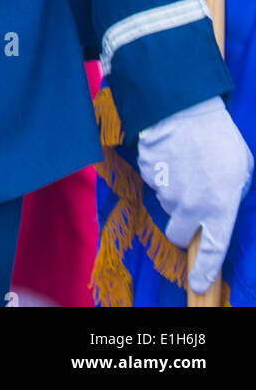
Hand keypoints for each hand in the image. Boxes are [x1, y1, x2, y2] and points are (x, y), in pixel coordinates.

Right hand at [137, 96, 252, 292]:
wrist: (182, 104)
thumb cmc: (218, 135)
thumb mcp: (241, 166)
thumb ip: (233, 193)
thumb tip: (224, 205)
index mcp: (219, 206)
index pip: (212, 250)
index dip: (204, 271)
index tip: (199, 285)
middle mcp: (191, 205)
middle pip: (177, 233)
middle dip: (182, 223)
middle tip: (190, 200)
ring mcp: (166, 191)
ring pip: (167, 203)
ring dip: (175, 190)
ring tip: (186, 162)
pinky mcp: (148, 174)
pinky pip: (154, 182)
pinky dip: (162, 173)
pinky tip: (172, 153)